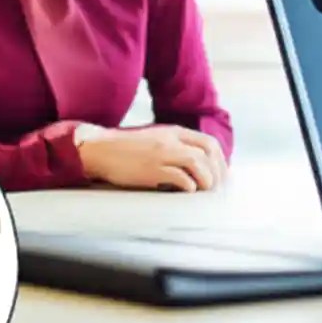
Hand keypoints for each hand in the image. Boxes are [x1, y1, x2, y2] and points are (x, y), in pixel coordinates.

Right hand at [77, 125, 227, 191]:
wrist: (99, 150)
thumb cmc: (127, 149)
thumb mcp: (155, 139)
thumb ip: (176, 145)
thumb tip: (199, 164)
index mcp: (173, 132)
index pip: (208, 142)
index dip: (220, 161)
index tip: (222, 176)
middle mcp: (170, 140)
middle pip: (207, 152)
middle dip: (218, 171)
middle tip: (217, 188)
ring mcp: (161, 154)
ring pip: (197, 162)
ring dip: (206, 179)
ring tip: (205, 190)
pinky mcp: (151, 170)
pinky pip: (180, 177)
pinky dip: (189, 185)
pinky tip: (188, 191)